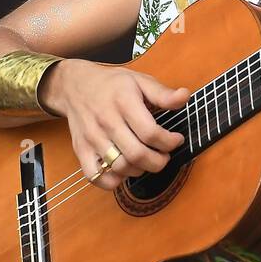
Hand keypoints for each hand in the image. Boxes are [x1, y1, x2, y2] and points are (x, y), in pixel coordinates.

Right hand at [40, 59, 190, 189]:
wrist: (76, 85)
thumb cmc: (112, 84)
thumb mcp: (140, 80)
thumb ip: (163, 93)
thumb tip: (184, 96)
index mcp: (123, 102)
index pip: (150, 132)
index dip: (169, 142)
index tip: (176, 140)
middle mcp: (106, 121)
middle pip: (136, 154)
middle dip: (158, 162)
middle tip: (164, 156)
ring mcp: (92, 138)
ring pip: (119, 167)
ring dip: (140, 170)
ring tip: (147, 161)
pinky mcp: (81, 150)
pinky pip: (95, 176)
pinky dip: (112, 181)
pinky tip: (124, 170)